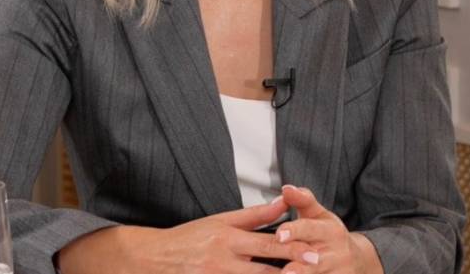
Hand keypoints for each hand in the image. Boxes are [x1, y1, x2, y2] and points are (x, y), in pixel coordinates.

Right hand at [57, 196, 319, 273]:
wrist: (150, 259)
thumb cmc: (189, 238)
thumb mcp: (220, 220)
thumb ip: (254, 214)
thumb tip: (284, 202)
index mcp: (228, 238)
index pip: (267, 244)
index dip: (293, 250)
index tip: (316, 252)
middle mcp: (224, 260)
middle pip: (266, 270)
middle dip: (293, 272)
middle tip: (319, 270)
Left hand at [275, 185, 382, 273]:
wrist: (357, 260)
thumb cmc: (329, 235)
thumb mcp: (319, 215)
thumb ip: (302, 201)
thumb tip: (286, 188)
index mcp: (330, 231)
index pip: (310, 229)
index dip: (294, 231)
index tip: (279, 235)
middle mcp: (336, 253)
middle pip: (315, 261)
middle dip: (300, 269)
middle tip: (286, 272)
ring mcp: (338, 273)